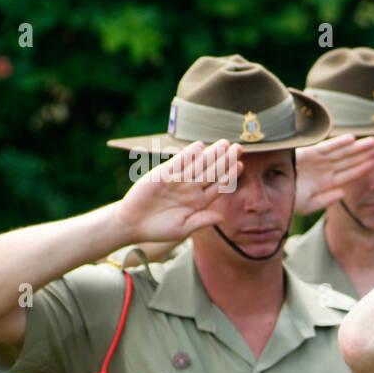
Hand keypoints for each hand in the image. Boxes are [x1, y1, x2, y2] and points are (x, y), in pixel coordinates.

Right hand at [113, 140, 239, 242]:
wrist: (132, 224)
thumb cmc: (159, 229)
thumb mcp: (183, 228)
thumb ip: (201, 221)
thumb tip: (222, 217)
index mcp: (200, 201)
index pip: (219, 186)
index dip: (230, 176)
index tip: (240, 165)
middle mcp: (191, 188)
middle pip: (212, 172)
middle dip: (226, 160)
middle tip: (239, 148)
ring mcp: (178, 180)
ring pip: (198, 165)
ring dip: (211, 154)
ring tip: (224, 143)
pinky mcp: (163, 174)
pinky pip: (178, 162)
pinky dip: (187, 154)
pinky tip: (199, 146)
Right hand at [295, 134, 373, 215]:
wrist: (270, 191)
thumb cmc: (288, 199)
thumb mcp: (308, 205)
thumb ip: (326, 200)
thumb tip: (342, 193)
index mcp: (328, 183)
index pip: (350, 174)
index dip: (363, 168)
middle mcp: (326, 170)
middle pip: (350, 161)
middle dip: (365, 154)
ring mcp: (319, 161)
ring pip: (342, 153)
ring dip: (357, 147)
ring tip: (373, 141)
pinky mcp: (309, 153)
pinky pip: (327, 147)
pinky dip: (338, 143)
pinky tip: (351, 139)